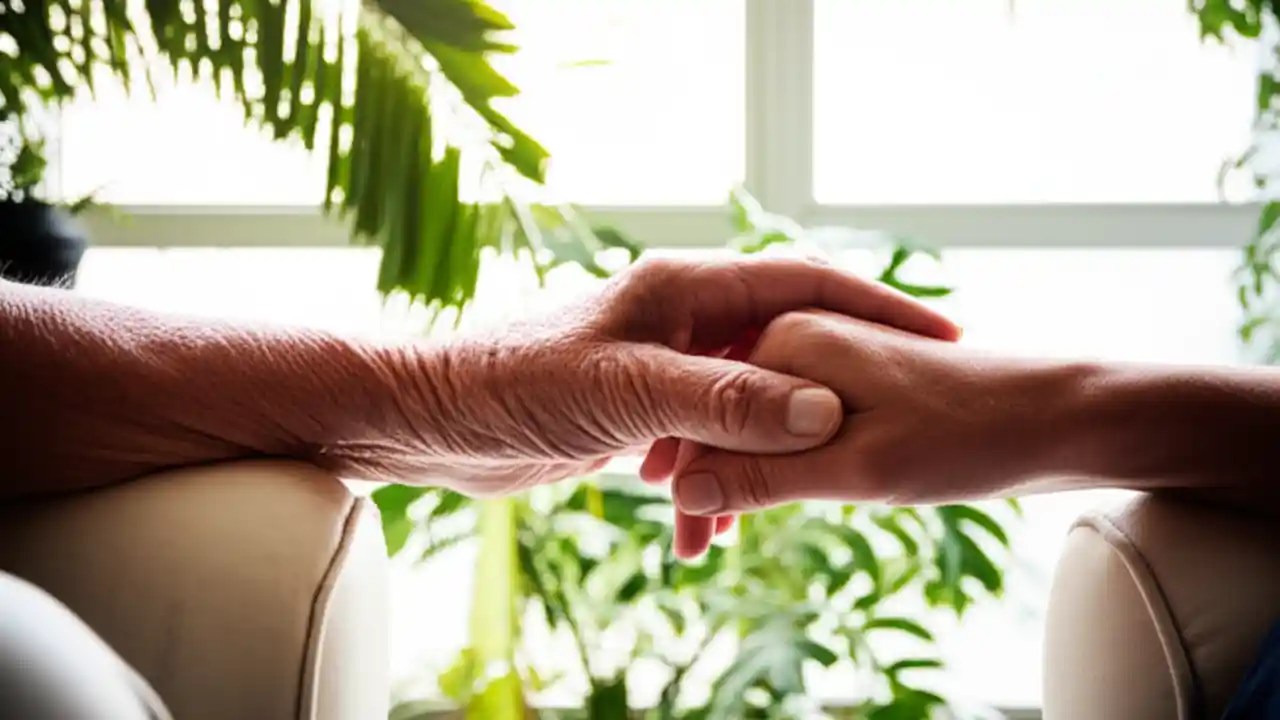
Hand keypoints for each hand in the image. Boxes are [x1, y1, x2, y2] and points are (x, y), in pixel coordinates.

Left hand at [356, 258, 958, 494]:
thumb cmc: (512, 387)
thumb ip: (725, 401)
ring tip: (788, 505)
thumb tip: (822, 410)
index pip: (804, 282)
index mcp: (683, 289)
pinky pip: (706, 439)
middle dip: (833, 391)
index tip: (939, 339)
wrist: (430, 422)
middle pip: (787, 343)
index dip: (876, 307)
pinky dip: (716, 480)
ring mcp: (661, 364)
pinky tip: (705, 526)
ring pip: (747, 402)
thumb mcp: (626, 394)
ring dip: (768, 455)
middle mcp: (679, 318)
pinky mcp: (639, 409)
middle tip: (889, 430)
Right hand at [669, 310, 1090, 556]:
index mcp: (791, 336)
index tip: (686, 541)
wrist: (1061, 415)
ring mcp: (829, 351)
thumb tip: (686, 489)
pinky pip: (792, 420)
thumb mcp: (856, 469)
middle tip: (697, 547)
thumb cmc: (969, 436)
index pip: (709, 412)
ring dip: (740, 472)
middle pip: (729, 413)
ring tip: (724, 533)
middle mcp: (803, 331)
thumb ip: (764, 476)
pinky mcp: (853, 376)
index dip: (689, 478)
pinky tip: (767, 496)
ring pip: (759, 420)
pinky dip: (777, 459)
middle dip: (710, 477)